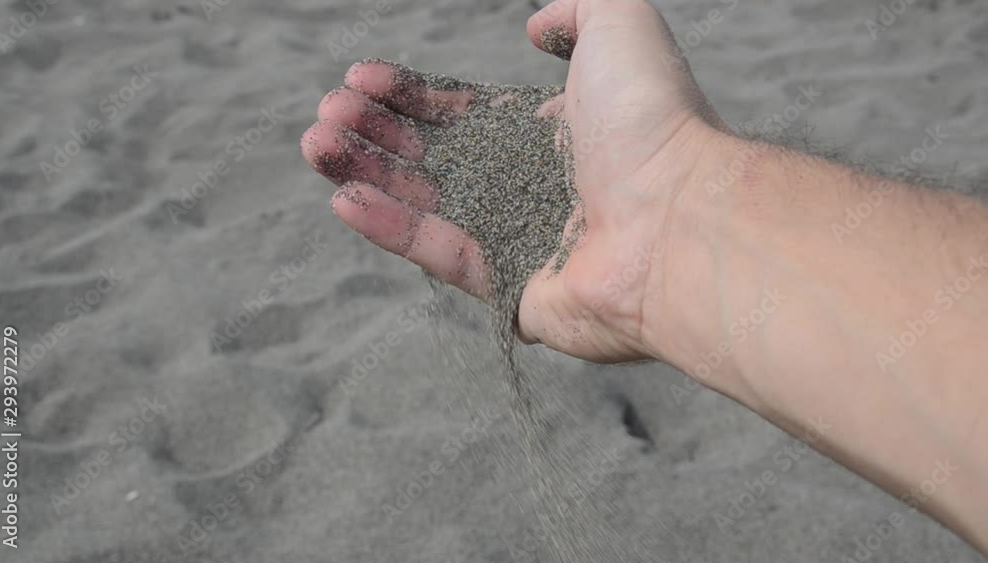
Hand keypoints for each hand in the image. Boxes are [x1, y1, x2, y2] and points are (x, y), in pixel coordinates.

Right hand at [301, 0, 731, 364]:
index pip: (463, 112)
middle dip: (375, 131)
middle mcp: (531, 186)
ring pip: (424, 203)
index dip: (410, 94)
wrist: (678, 219)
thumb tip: (533, 29)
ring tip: (316, 145)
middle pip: (435, 156)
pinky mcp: (507, 291)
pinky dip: (387, 227)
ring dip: (366, 173)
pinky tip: (341, 197)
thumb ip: (578, 10)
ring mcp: (518, 240)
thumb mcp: (623, 27)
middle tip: (327, 113)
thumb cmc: (652, 122)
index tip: (362, 78)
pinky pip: (436, 255)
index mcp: (551, 134)